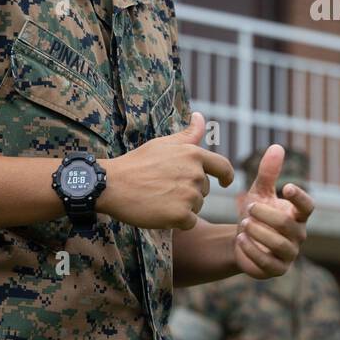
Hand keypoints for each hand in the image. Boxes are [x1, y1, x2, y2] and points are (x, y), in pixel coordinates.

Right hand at [101, 112, 233, 229]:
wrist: (112, 184)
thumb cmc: (137, 163)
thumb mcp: (164, 143)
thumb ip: (188, 134)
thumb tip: (199, 116)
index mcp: (194, 154)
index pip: (223, 166)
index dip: (227, 176)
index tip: (226, 182)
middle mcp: (195, 174)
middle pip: (204, 190)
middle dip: (189, 192)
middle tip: (163, 188)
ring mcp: (189, 195)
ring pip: (197, 207)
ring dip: (182, 207)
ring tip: (159, 198)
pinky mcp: (180, 215)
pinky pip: (189, 222)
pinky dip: (177, 222)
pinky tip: (160, 212)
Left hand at [234, 144, 314, 278]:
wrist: (242, 240)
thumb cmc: (256, 212)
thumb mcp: (260, 191)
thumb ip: (269, 172)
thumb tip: (277, 146)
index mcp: (298, 214)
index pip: (308, 206)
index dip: (300, 197)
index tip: (287, 186)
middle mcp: (298, 234)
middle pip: (287, 225)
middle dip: (266, 215)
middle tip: (248, 207)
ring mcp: (289, 254)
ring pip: (278, 244)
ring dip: (258, 232)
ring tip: (243, 223)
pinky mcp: (277, 269)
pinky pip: (267, 262)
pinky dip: (252, 250)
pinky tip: (240, 238)